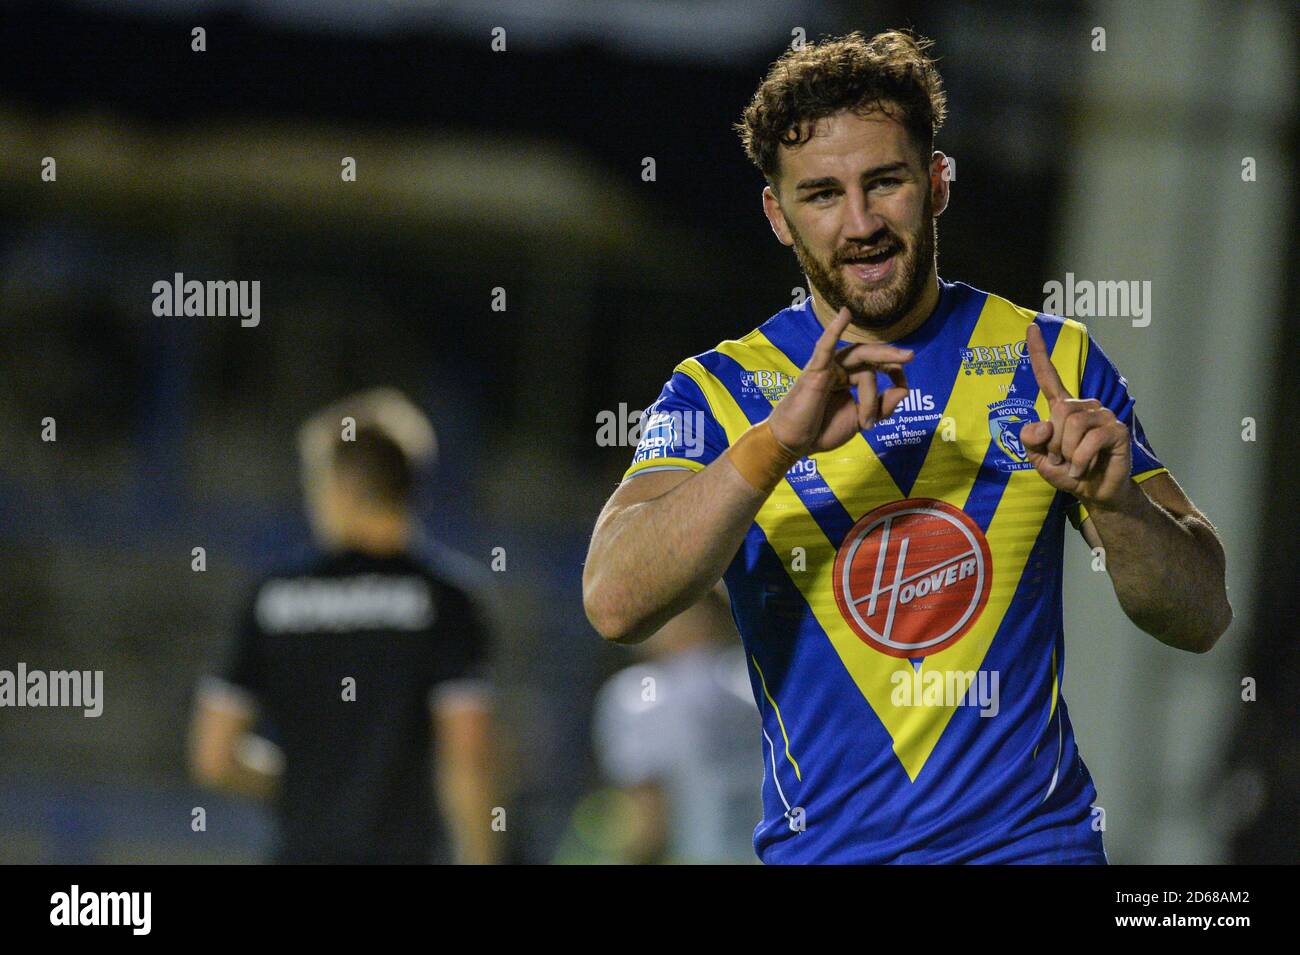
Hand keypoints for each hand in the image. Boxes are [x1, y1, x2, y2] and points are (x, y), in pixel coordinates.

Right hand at [767, 306, 913, 456]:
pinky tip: (845, 314)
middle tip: (910, 356)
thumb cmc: (822, 431)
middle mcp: (839, 369)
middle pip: (869, 358)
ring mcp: (826, 368)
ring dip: (873, 382)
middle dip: (891, 357)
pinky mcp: (814, 371)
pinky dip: (834, 330)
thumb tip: (904, 390)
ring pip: (859, 363)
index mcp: (849, 379)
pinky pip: (825, 348)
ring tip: (889, 381)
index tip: (903, 389)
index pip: (876, 366)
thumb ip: (882, 407)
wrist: (795, 445)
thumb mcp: (860, 420)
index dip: (895, 374)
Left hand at [1020, 323, 1133, 510]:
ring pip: (1072, 427)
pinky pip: (1088, 442)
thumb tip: (1044, 423)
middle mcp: (1084, 406)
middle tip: (1062, 460)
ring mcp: (1102, 415)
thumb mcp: (1039, 459)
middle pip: (1058, 414)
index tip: (1030, 327)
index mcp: (1062, 408)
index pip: (1047, 376)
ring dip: (1067, 454)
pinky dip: (1080, 461)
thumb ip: (1031, 441)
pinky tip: (1085, 469)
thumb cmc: (1068, 472)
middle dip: (1053, 445)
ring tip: (1075, 465)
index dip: (1037, 352)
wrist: (1095, 492)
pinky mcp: (1117, 430)